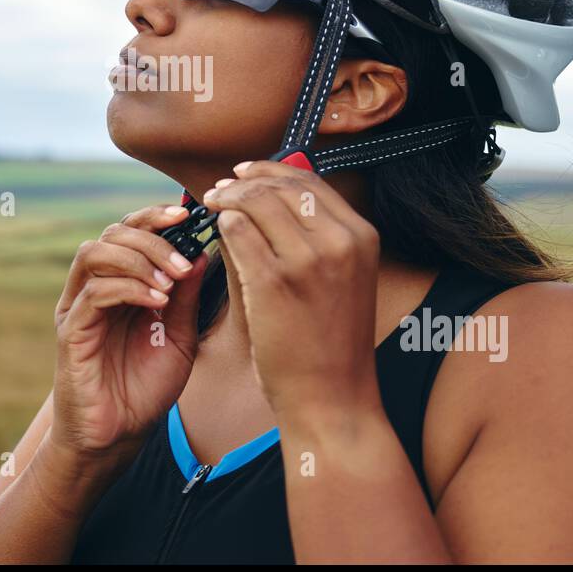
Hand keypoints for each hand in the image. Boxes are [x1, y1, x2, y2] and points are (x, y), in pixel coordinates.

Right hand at [51, 204, 206, 461]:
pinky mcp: (71, 331)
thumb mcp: (180, 337)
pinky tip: (158, 302)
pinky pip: (94, 292)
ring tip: (170, 282)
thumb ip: (187, 297)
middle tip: (184, 261)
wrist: (118, 437)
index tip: (189, 215)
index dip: (156, 216)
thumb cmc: (146, 388)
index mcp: (120, 282)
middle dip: (153, 238)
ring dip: (138, 259)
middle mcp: (95, 287)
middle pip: (114, 232)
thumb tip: (203, 252)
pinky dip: (128, 288)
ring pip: (96, 252)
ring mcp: (79, 307)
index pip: (131, 230)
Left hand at [201, 160, 382, 419]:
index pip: (311, 182)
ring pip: (254, 202)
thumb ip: (310, 236)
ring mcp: (307, 260)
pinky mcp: (273, 281)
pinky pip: (236, 232)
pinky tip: (214, 234)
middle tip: (218, 188)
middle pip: (281, 186)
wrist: (333, 400)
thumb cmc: (330, 343)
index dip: (272, 171)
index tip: (244, 172)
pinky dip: (222, 227)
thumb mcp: (340, 278)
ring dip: (226, 199)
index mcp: (362, 236)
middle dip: (244, 181)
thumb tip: (263, 195)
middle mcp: (340, 240)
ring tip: (210, 206)